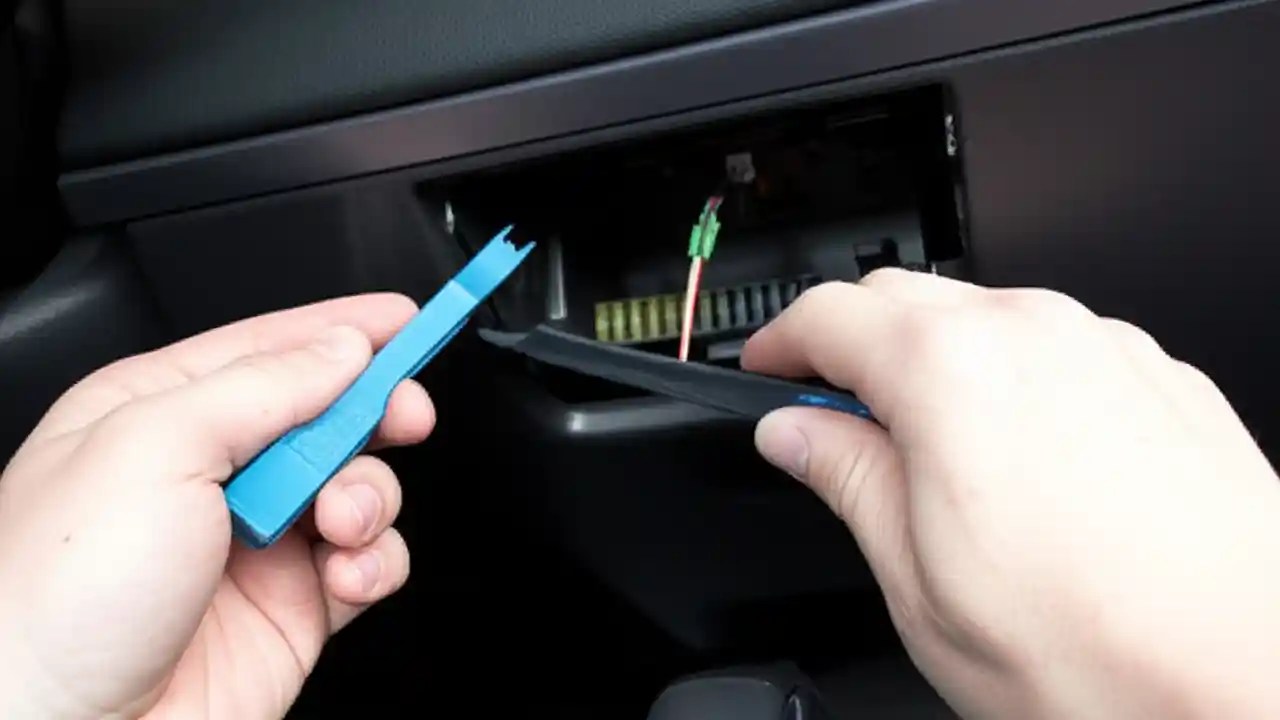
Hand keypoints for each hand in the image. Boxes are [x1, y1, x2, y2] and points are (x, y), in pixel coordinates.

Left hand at [0, 294, 433, 718]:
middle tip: (405, 415)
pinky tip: (347, 573)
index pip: (271, 349)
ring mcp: (255, 542)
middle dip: (375, 411)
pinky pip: (368, 563)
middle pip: (326, 415)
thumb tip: (340, 351)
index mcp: (158, 413)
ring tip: (342, 520)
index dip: (346, 330)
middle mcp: (208, 474)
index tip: (410, 320)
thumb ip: (262, 386)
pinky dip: (376, 563)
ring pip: (358, 488)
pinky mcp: (292, 608)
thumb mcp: (154, 446)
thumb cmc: (55, 598)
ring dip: (370, 496)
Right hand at [745, 271, 1279, 718]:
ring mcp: (1110, 350)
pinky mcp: (1164, 380)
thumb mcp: (920, 581)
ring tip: (930, 456)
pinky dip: (1014, 381)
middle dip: (851, 345)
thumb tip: (796, 433)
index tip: (765, 371)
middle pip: (904, 298)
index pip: (829, 314)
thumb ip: (847, 479)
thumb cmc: (1105, 656)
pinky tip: (1022, 463)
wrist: (1261, 690)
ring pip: (984, 319)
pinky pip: (1059, 351)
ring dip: (935, 364)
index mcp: (953, 374)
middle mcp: (1036, 336)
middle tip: (829, 419)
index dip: (778, 343)